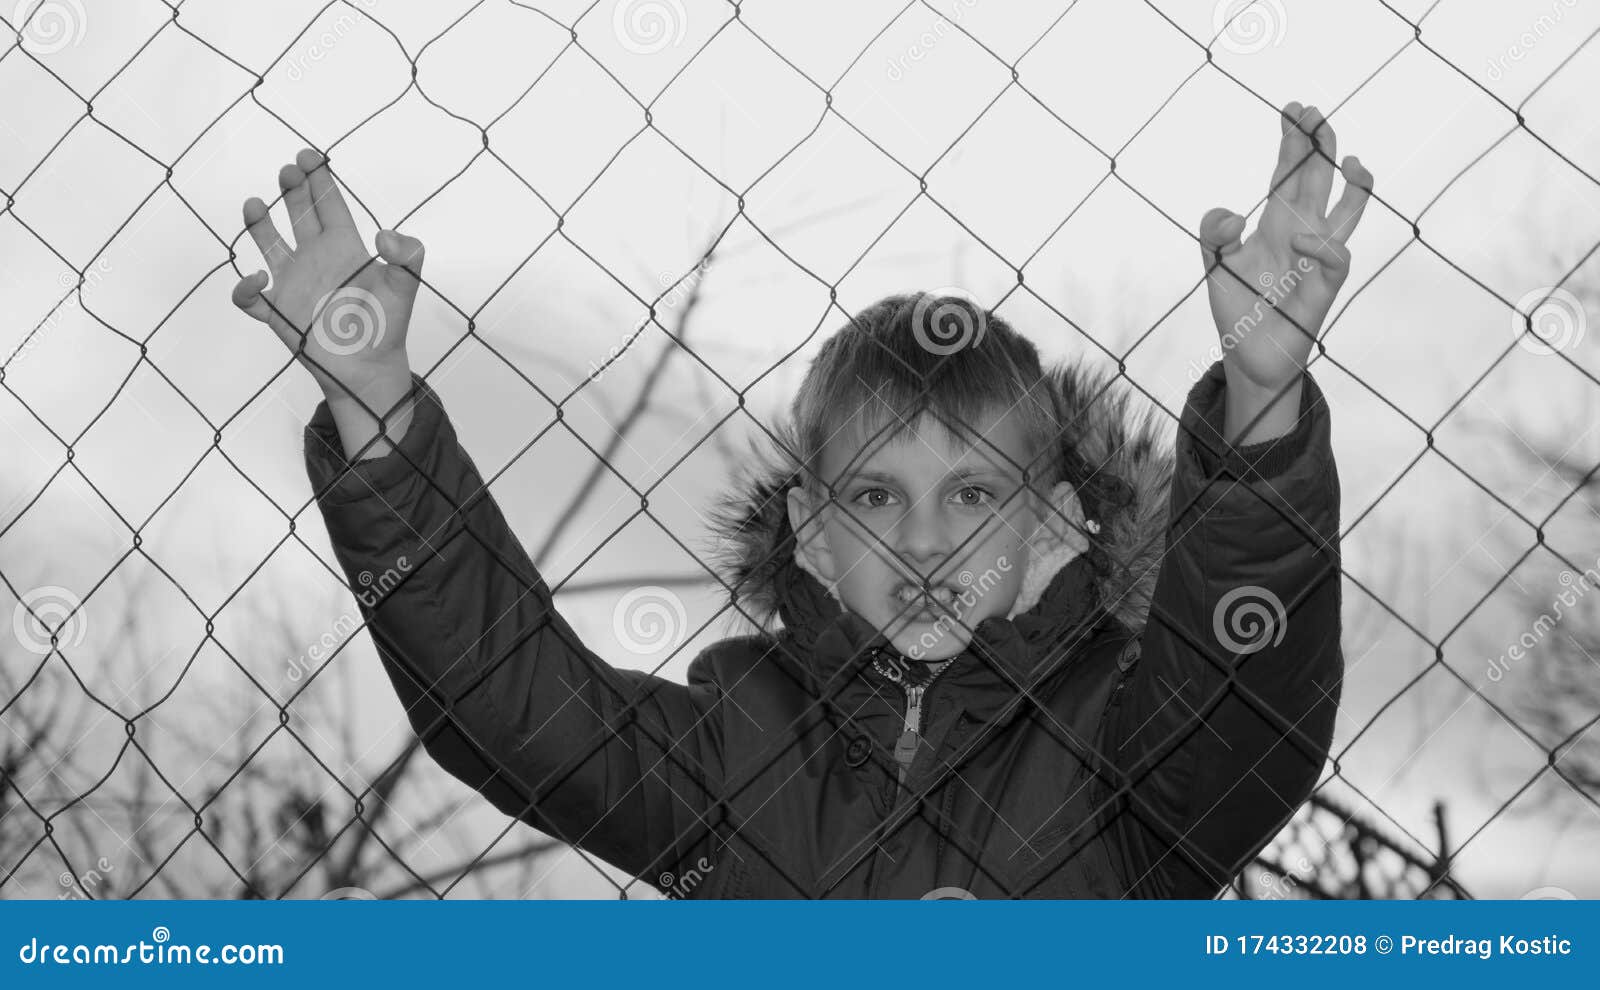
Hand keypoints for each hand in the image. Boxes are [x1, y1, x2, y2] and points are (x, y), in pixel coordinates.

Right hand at [232, 148, 423, 409]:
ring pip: (269, 244)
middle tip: (287, 170)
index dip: (319, 178)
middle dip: (292, 189)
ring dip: (259, 224)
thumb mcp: (405, 290)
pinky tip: (257, 278)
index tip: (309, 155)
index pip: (329, 204)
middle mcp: (317, 259)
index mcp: (345, 248)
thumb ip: (407, 259)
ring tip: (254, 204)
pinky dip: (245, 287)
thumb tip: (387, 234)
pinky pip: (250, 297)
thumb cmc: (388, 328)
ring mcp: (295, 283)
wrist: (370, 369)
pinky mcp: (278, 312)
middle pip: (299, 214)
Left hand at [1199, 103, 1372, 440]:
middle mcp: (1302, 233)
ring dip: (1353, 184)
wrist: (1247, 357)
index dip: (1292, 141)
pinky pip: (1336, 257)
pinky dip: (1324, 244)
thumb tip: (1234, 214)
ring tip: (1350, 158)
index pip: (1288, 173)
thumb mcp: (1215, 265)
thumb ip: (1213, 234)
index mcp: (1277, 223)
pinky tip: (1302, 236)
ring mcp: (1316, 258)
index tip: (1291, 108)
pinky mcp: (1323, 288)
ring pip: (1346, 212)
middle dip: (1318, 145)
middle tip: (1314, 111)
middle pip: (1318, 180)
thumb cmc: (1238, 308)